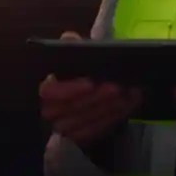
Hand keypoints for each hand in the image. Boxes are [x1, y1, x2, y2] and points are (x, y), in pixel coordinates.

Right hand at [38, 31, 142, 147]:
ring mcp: (65, 127)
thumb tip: (70, 38)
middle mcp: (50, 110)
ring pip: (86, 121)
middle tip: (117, 87)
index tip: (90, 83)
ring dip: (109, 107)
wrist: (94, 86)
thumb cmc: (83, 69)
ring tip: (127, 94)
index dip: (69, 89)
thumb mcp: (78, 53)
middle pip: (71, 109)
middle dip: (96, 98)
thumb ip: (72, 44)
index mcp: (47, 88)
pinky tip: (128, 104)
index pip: (49, 92)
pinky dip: (114, 116)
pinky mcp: (81, 137)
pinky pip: (96, 130)